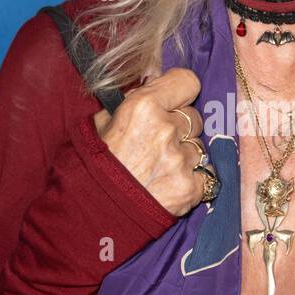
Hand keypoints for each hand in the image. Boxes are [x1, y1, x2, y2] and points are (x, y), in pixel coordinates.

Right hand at [93, 68, 206, 217]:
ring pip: (199, 148)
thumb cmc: (90, 165)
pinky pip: (206, 175)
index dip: (182, 91)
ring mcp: (180, 160)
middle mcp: (166, 129)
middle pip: (195, 117)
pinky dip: (193, 180)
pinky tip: (171, 184)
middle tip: (158, 143)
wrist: (88, 213)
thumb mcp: (101, 121)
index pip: (188, 82)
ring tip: (159, 168)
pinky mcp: (190, 188)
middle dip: (180, 127)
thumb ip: (131, 99)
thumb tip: (152, 84)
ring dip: (185, 156)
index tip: (176, 100)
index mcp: (143, 106)